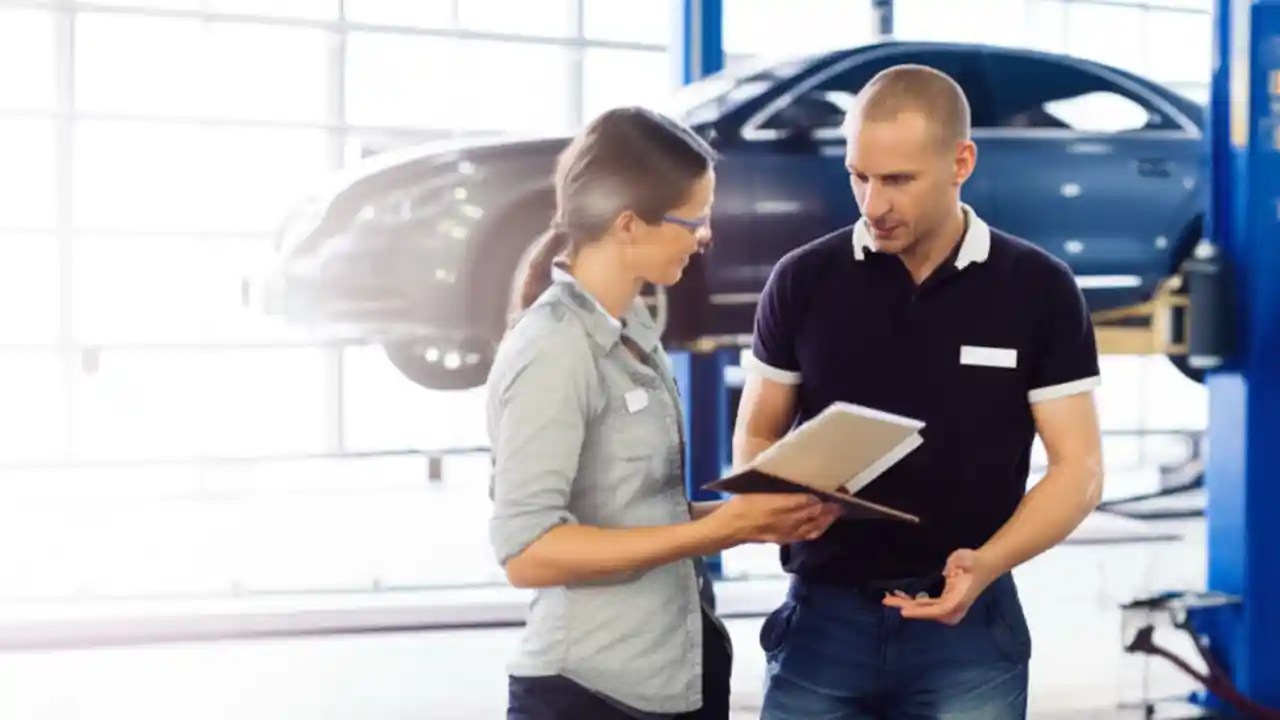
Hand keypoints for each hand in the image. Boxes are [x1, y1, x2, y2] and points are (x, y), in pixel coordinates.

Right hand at [712, 493, 841, 545]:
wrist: (731, 526)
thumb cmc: (742, 503)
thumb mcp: (756, 488)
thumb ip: (776, 484)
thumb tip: (795, 478)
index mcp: (777, 503)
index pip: (806, 501)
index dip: (821, 496)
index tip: (833, 488)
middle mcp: (784, 519)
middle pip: (814, 513)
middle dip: (829, 506)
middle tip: (842, 498)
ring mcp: (786, 531)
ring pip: (814, 525)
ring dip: (828, 518)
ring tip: (837, 510)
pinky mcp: (785, 539)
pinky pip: (807, 535)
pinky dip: (819, 528)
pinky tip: (824, 523)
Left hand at [881, 548, 1000, 625]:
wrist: (983, 566)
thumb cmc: (974, 562)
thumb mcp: (966, 559)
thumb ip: (960, 563)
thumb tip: (949, 570)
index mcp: (958, 600)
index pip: (938, 609)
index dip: (920, 611)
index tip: (904, 611)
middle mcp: (953, 608)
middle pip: (926, 611)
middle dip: (906, 606)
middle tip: (887, 601)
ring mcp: (948, 608)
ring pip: (924, 609)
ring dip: (906, 604)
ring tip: (888, 599)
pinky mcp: (943, 604)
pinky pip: (925, 605)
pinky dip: (912, 602)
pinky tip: (899, 597)